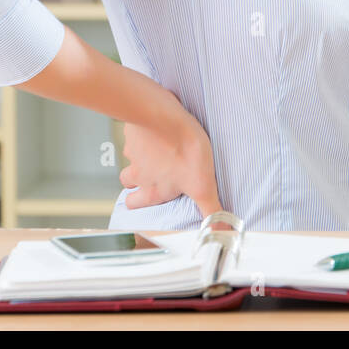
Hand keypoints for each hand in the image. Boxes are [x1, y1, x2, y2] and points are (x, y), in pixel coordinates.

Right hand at [117, 92, 223, 217]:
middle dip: (134, 181)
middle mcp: (139, 174)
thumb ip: (210, 210)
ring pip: (130, 159)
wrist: (163, 117)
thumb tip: (221, 231)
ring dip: (139, 156)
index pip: (134, 204)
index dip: (138, 201)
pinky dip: (143, 134)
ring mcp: (133, 152)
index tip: (144, 198)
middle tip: (148, 174)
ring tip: (155, 149)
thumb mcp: (203, 186)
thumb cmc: (184, 150)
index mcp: (153, 189)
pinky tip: (156, 128)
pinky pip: (135, 135)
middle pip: (127, 182)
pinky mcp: (134, 131)